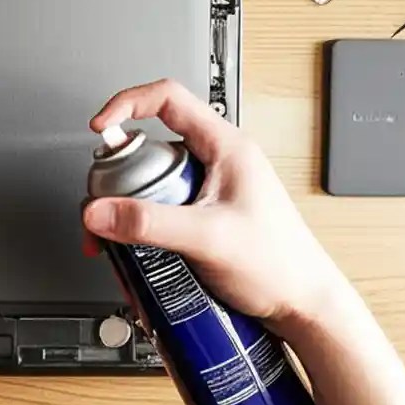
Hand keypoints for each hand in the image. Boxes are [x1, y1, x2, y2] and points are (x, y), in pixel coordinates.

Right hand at [81, 79, 345, 333]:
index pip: (168, 99)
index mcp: (226, 147)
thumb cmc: (279, 265)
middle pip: (150, 148)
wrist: (303, 305)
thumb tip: (101, 211)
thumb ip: (148, 223)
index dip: (127, 104)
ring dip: (130, 210)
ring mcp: (210, 189)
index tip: (101, 126)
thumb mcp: (207, 237)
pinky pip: (162, 210)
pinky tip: (142, 254)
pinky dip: (144, 229)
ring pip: (153, 183)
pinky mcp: (205, 215)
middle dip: (119, 177)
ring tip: (122, 241)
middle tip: (107, 205)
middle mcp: (217, 162)